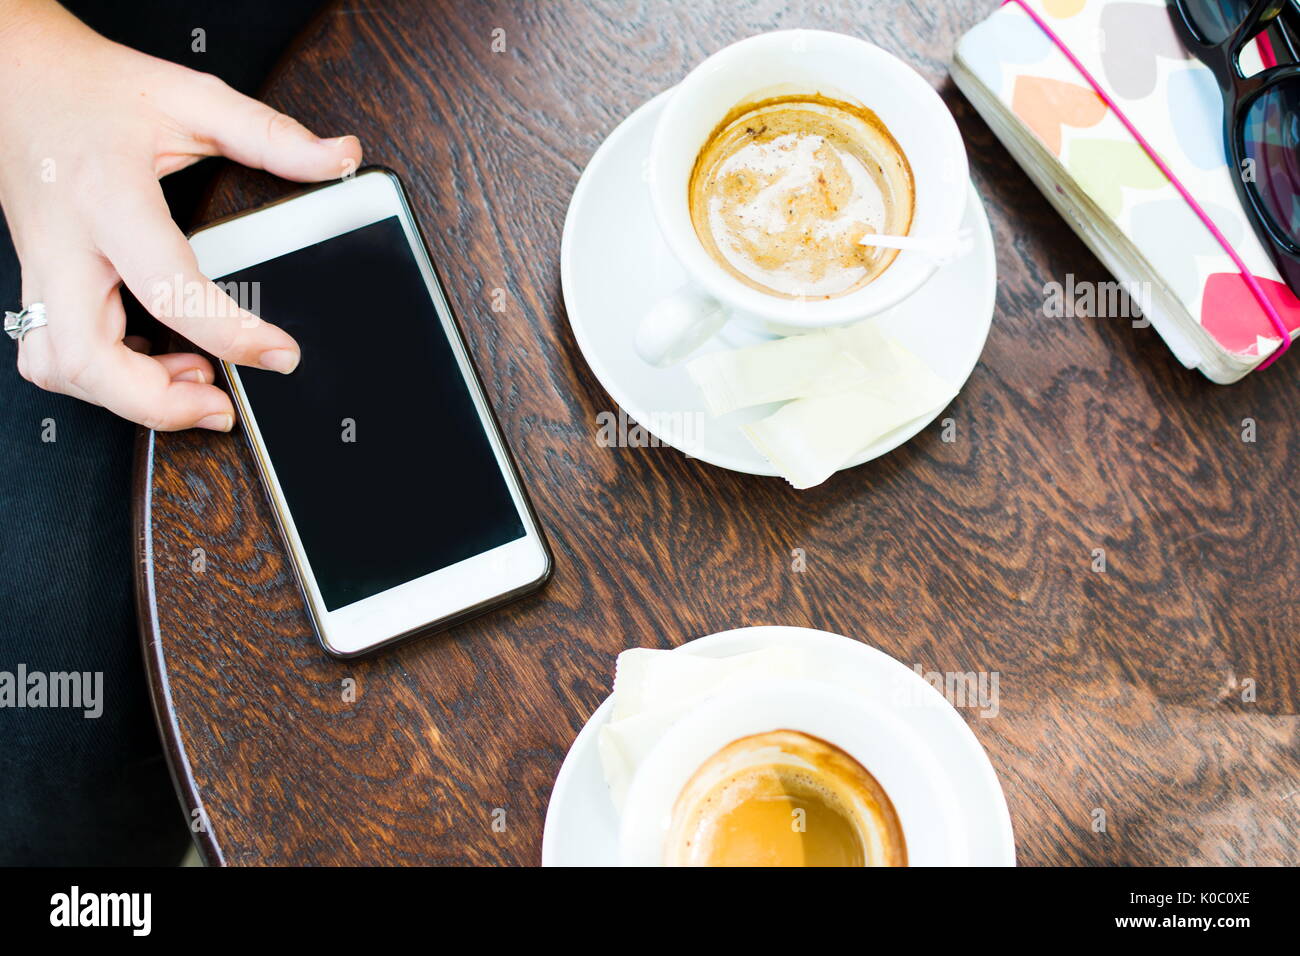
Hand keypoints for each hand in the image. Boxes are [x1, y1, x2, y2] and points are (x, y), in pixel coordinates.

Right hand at [0, 0, 362, 429]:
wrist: (14, 74)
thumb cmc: (91, 86)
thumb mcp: (190, 98)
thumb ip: (270, 135)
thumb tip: (340, 157)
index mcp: (108, 198)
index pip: (167, 285)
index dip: (229, 333)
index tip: (280, 353)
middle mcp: (65, 246)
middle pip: (82, 358)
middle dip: (154, 401)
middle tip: (221, 404)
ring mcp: (42, 270)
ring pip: (56, 366)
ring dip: (125, 395)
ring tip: (193, 380)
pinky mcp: (38, 282)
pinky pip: (54, 353)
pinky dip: (104, 377)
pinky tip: (155, 359)